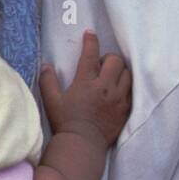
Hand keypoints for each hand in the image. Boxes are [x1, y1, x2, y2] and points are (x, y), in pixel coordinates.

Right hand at [40, 30, 132, 146]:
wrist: (82, 145)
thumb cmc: (66, 122)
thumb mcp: (52, 101)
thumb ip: (48, 81)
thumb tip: (46, 65)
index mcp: (86, 82)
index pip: (90, 54)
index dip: (90, 41)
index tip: (90, 34)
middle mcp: (104, 87)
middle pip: (115, 60)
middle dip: (108, 59)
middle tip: (100, 67)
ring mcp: (118, 97)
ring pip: (127, 73)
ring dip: (119, 71)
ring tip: (111, 78)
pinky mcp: (126, 108)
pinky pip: (132, 89)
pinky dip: (126, 86)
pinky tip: (118, 91)